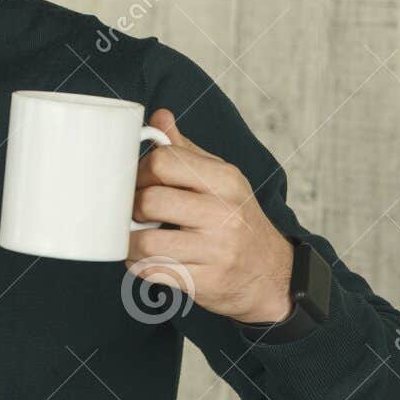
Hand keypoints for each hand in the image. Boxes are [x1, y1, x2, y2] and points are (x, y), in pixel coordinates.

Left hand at [127, 109, 294, 324]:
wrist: (269, 273)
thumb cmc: (235, 219)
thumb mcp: (220, 179)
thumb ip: (185, 150)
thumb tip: (159, 118)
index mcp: (225, 180)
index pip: (164, 161)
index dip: (139, 171)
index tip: (137, 183)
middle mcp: (224, 213)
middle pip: (150, 201)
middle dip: (131, 208)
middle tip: (134, 213)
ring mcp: (217, 250)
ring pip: (146, 242)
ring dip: (130, 241)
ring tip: (136, 237)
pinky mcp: (206, 281)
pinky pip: (153, 272)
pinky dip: (139, 266)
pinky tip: (147, 258)